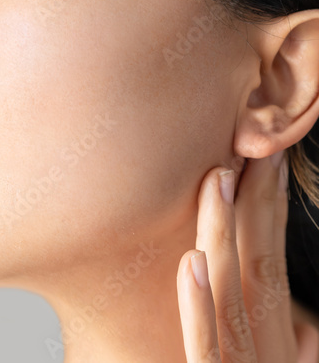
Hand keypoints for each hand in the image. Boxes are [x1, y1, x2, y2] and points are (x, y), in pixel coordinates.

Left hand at [177, 152, 318, 361]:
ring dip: (224, 235)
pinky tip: (190, 261)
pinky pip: (206, 350)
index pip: (271, 268)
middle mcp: (268, 353)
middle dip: (256, 205)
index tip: (266, 162)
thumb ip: (276, 349)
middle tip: (251, 146)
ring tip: (218, 180)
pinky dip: (198, 308)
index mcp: (276, 347)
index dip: (269, 214)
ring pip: (232, 298)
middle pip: (260, 269)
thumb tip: (300, 331)